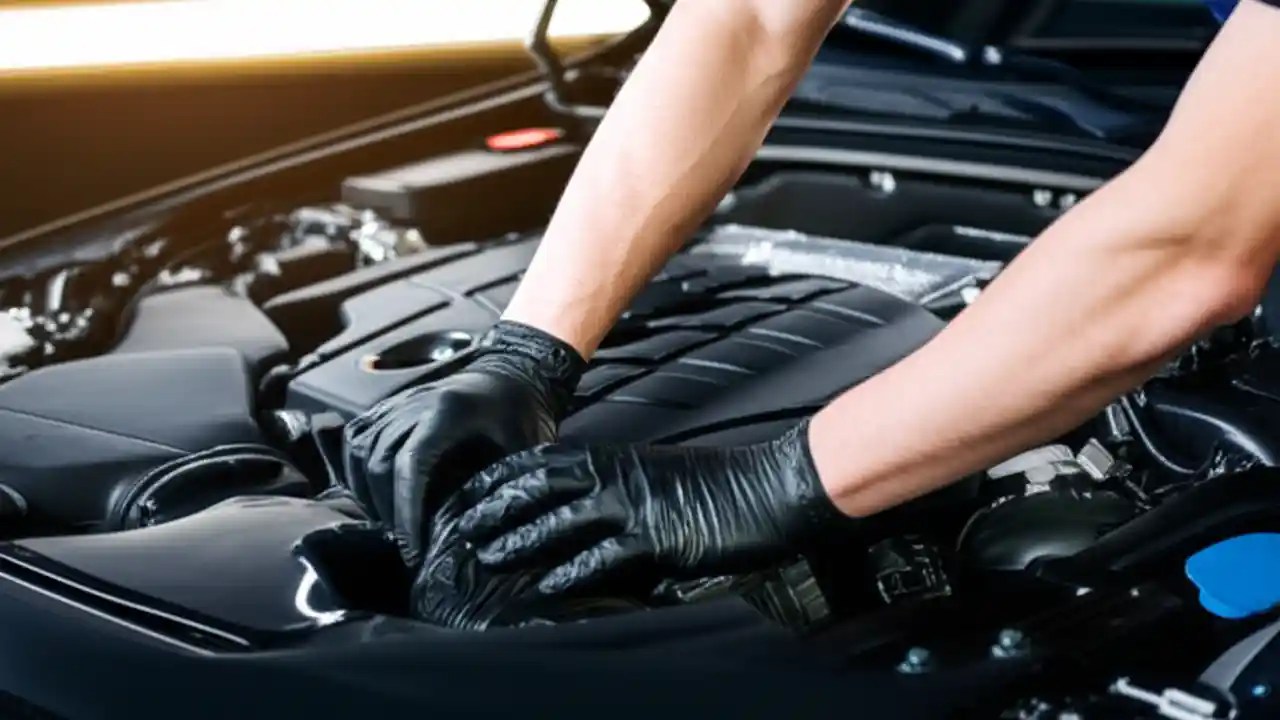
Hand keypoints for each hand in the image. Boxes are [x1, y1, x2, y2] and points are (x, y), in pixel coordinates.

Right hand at [341, 320, 584, 565]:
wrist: (514, 370)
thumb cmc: (522, 410)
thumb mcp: (523, 445)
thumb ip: (503, 481)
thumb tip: (488, 530)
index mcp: (448, 412)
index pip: (412, 465)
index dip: (407, 509)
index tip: (413, 548)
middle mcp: (416, 403)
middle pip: (380, 461)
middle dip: (387, 509)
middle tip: (406, 544)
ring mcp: (400, 401)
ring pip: (360, 448)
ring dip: (367, 491)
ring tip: (389, 524)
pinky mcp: (392, 403)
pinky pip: (358, 434)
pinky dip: (356, 467)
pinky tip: (371, 494)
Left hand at [457, 422, 849, 594]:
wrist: (769, 487)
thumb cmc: (715, 485)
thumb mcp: (655, 476)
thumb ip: (616, 487)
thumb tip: (581, 509)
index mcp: (612, 459)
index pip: (540, 461)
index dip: (498, 477)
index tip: (464, 492)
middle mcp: (615, 477)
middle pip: (538, 485)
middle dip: (493, 505)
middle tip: (455, 525)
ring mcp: (634, 507)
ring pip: (561, 519)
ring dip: (520, 538)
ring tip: (486, 555)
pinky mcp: (658, 539)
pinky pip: (606, 557)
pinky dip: (573, 572)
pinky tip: (548, 588)